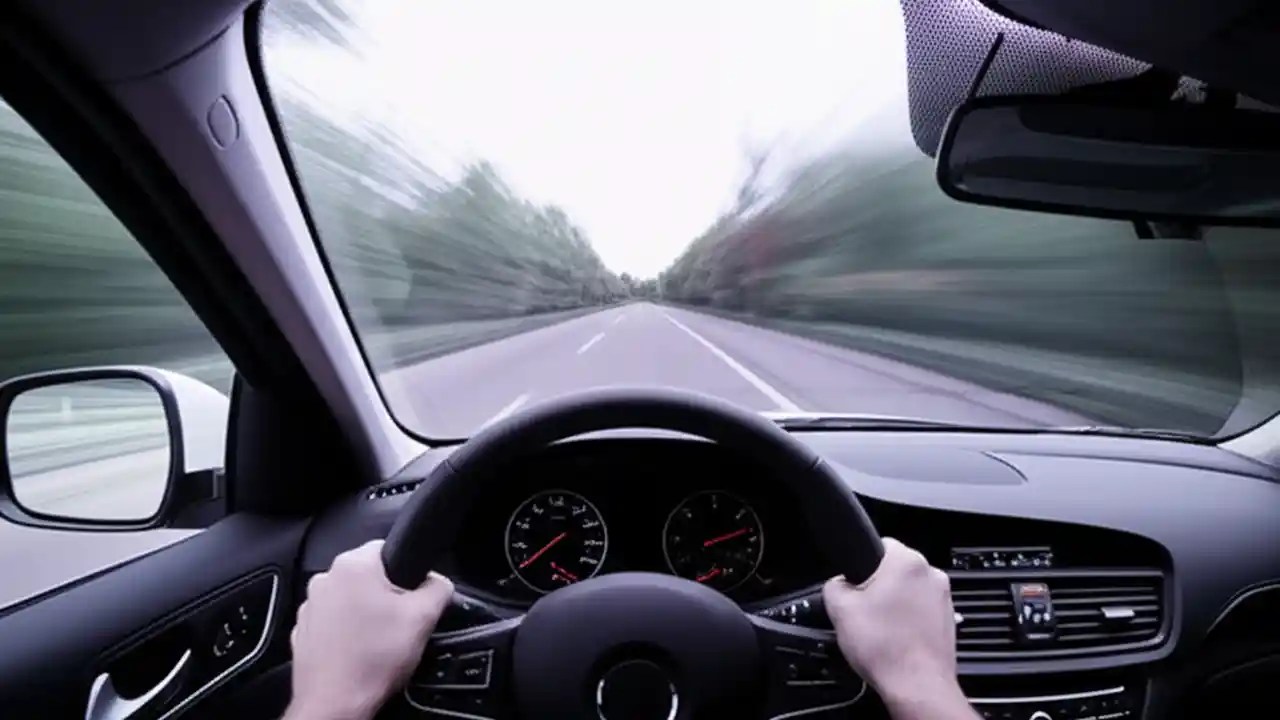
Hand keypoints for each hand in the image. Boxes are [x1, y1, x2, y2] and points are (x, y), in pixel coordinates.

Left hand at [284, 540, 453, 719]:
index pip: (387, 548)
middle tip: (399, 622)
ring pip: (349, 598)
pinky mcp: (302, 630)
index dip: (407, 571)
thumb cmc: (375, 658)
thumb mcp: (423, 618)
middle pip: (368, 574)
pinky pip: (332, 620)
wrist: (335, 704)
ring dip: (364, 612)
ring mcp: (308, 605)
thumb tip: (438, 581)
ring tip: (378, 641)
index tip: (412, 597)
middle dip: (385, 593)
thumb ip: (438, 587)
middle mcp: (325, 578)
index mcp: (353, 565)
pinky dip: (345, 631)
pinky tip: (358, 651)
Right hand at [824, 538, 975, 719]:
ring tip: (880, 629)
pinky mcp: (948, 618)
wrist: (917, 686)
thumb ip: (834, 584)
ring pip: (907, 590)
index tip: (854, 586)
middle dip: (877, 586)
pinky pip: (920, 609)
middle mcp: (931, 573)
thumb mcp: (839, 609)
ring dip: (893, 603)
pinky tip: (895, 638)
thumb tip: (839, 583)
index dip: (859, 565)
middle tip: (862, 611)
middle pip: (893, 568)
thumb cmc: (885, 648)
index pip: (878, 543)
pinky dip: (908, 619)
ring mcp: (944, 597)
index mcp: (906, 561)